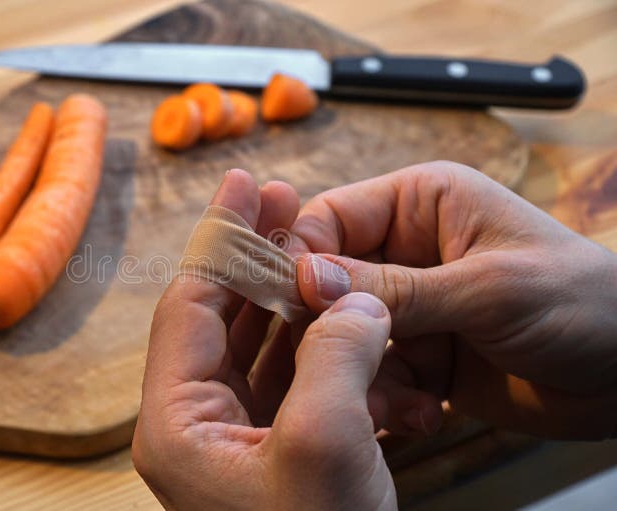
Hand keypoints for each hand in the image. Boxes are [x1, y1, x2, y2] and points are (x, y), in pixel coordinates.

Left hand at [132, 170, 396, 509]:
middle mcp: (196, 424)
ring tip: (318, 245)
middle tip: (280, 197)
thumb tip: (353, 300)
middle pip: (221, 314)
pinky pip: (292, 374)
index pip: (190, 304)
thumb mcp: (325, 449)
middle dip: (254, 253)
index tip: (243, 183)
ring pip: (259, 340)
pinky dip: (320, 341)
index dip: (221, 238)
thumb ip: (335, 357)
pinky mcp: (277, 446)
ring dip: (291, 293)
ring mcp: (237, 435)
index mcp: (176, 424)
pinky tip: (348, 316)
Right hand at [293, 161, 616, 438]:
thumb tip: (306, 278)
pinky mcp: (419, 353)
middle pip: (328, 281)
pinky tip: (421, 413)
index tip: (293, 303)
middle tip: (340, 365)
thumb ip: (396, 289)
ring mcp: (410, 305)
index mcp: (420, 204)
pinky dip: (388, 398)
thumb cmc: (582, 304)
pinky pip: (373, 372)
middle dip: (332, 329)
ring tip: (401, 402)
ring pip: (344, 335)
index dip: (303, 256)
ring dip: (363, 374)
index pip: (330, 218)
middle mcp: (405, 249)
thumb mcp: (488, 289)